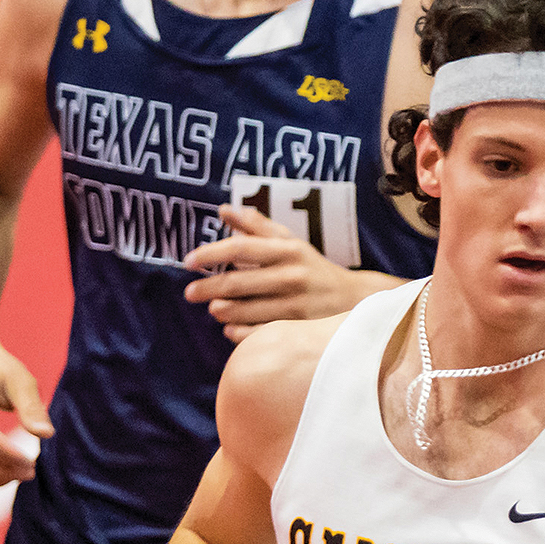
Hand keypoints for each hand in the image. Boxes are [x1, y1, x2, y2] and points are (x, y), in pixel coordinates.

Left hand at [182, 204, 396, 341]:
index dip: (211, 253)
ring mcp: (296, 305)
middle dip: (208, 288)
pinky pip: (260, 333)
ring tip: (214, 309)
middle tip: (190, 294)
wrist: (355, 300)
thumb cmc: (313, 268)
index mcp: (287, 251)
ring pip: (246, 310)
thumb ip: (256, 226)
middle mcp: (291, 276)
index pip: (241, 248)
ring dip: (223, 311)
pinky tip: (230, 329)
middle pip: (238, 282)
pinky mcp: (299, 329)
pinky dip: (240, 333)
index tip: (188, 261)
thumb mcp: (290, 242)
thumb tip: (223, 210)